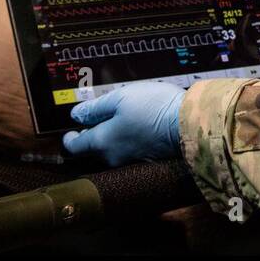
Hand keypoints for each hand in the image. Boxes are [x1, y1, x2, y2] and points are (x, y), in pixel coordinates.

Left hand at [62, 81, 182, 165]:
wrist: (189, 124)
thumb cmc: (154, 108)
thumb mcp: (120, 98)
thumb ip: (95, 108)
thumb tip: (76, 115)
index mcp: (102, 142)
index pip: (75, 147)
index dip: (70, 138)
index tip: (71, 131)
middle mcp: (113, 157)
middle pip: (94, 150)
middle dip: (93, 136)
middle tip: (99, 120)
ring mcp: (131, 162)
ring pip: (113, 152)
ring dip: (113, 139)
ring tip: (122, 121)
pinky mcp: (147, 162)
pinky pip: (130, 153)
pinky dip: (130, 143)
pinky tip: (139, 129)